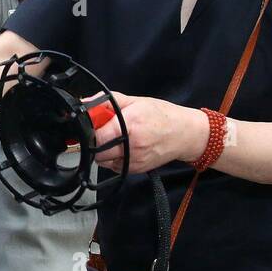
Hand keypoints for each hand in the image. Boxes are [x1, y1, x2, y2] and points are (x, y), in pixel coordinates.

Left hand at [91, 94, 208, 174]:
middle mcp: (131, 146)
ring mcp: (133, 161)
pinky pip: (113, 166)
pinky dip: (113, 158)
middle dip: (95, 141)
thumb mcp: (135, 101)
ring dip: (103, 151)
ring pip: (103, 161)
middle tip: (104, 131)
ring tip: (115, 138)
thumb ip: (108, 102)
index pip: (97, 136)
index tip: (93, 124)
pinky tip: (122, 147)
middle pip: (97, 151)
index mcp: (129, 126)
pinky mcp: (135, 169)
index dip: (91, 130)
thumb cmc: (162, 116)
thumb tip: (86, 102)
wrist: (185, 134)